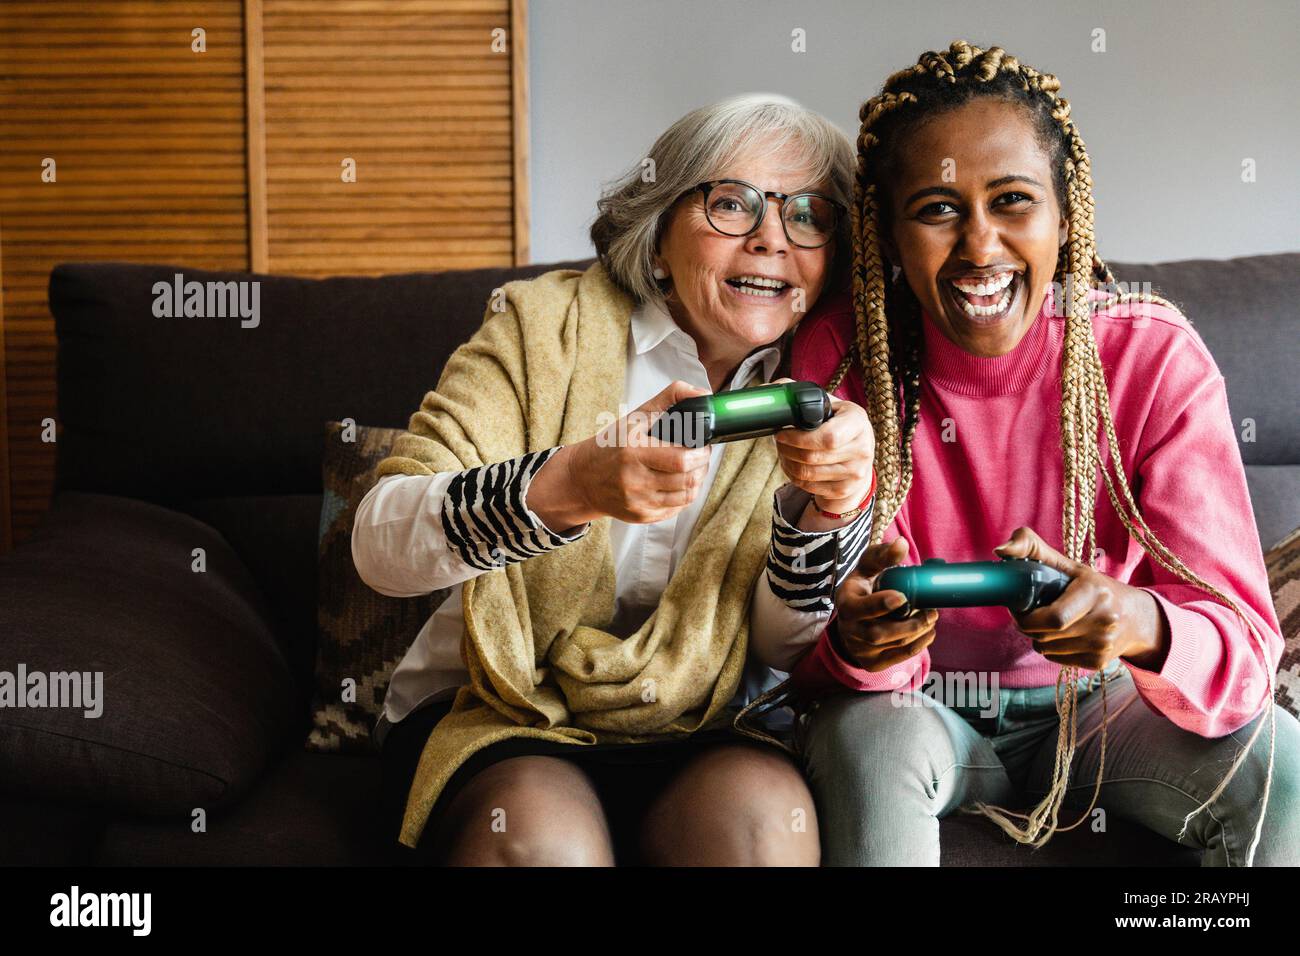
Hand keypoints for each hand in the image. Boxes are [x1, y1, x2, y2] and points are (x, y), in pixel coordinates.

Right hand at [559, 380, 714, 524]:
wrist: (583, 478)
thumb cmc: (612, 445)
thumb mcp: (637, 416)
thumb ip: (670, 397)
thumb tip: (702, 394)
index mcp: (633, 450)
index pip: (680, 458)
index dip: (700, 452)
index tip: (703, 444)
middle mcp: (633, 478)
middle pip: (686, 479)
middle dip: (702, 466)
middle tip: (702, 456)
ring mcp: (637, 501)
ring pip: (685, 496)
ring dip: (697, 481)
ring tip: (694, 469)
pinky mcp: (640, 516)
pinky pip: (675, 509)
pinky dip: (684, 496)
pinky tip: (680, 484)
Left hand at [771, 378, 874, 515]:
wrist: (857, 459)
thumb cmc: (836, 426)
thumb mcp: (827, 406)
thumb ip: (798, 394)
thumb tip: (766, 390)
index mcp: (857, 421)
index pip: (828, 437)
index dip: (799, 438)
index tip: (782, 433)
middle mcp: (862, 448)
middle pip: (812, 457)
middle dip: (786, 450)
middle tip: (778, 441)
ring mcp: (855, 472)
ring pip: (807, 473)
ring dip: (787, 462)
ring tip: (783, 452)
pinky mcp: (844, 490)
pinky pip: (809, 486)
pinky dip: (794, 476)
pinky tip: (793, 465)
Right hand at [831, 537, 937, 671]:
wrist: (852, 620)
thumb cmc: (864, 588)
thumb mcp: (867, 568)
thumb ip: (883, 556)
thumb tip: (902, 544)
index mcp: (846, 603)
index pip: (859, 609)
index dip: (880, 605)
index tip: (902, 597)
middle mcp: (849, 629)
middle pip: (878, 633)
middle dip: (909, 624)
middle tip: (932, 612)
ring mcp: (860, 649)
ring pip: (892, 646)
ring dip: (918, 633)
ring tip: (932, 618)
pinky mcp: (872, 662)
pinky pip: (898, 657)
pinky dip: (918, 646)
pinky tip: (928, 633)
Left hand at [995, 526, 1169, 670]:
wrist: (1135, 617)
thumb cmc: (1091, 586)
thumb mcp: (1068, 564)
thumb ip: (1031, 548)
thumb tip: (1000, 550)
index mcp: (1095, 592)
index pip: (1054, 619)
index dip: (1028, 617)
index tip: (1019, 606)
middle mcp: (1105, 621)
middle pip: (1045, 636)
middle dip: (1027, 625)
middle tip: (1026, 613)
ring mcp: (1103, 645)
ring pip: (1046, 650)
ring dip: (1037, 637)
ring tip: (1046, 622)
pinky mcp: (1098, 663)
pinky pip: (1056, 659)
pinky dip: (1051, 649)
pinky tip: (1061, 635)